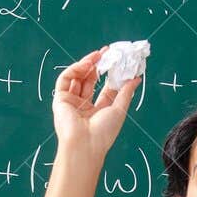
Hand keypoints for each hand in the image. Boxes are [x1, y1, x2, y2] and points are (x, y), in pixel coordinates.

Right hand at [52, 48, 139, 164]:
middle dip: (99, 66)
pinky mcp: (60, 99)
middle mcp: (83, 106)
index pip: (105, 89)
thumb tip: (136, 78)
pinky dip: (75, 69)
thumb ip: (126, 92)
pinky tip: (87, 64)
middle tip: (108, 52)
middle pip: (90, 81)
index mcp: (98, 112)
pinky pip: (65, 79)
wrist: (85, 144)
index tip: (119, 62)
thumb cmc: (103, 133)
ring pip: (78, 78)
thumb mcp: (119, 109)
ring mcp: (71, 102)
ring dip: (87, 64)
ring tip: (98, 55)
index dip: (111, 75)